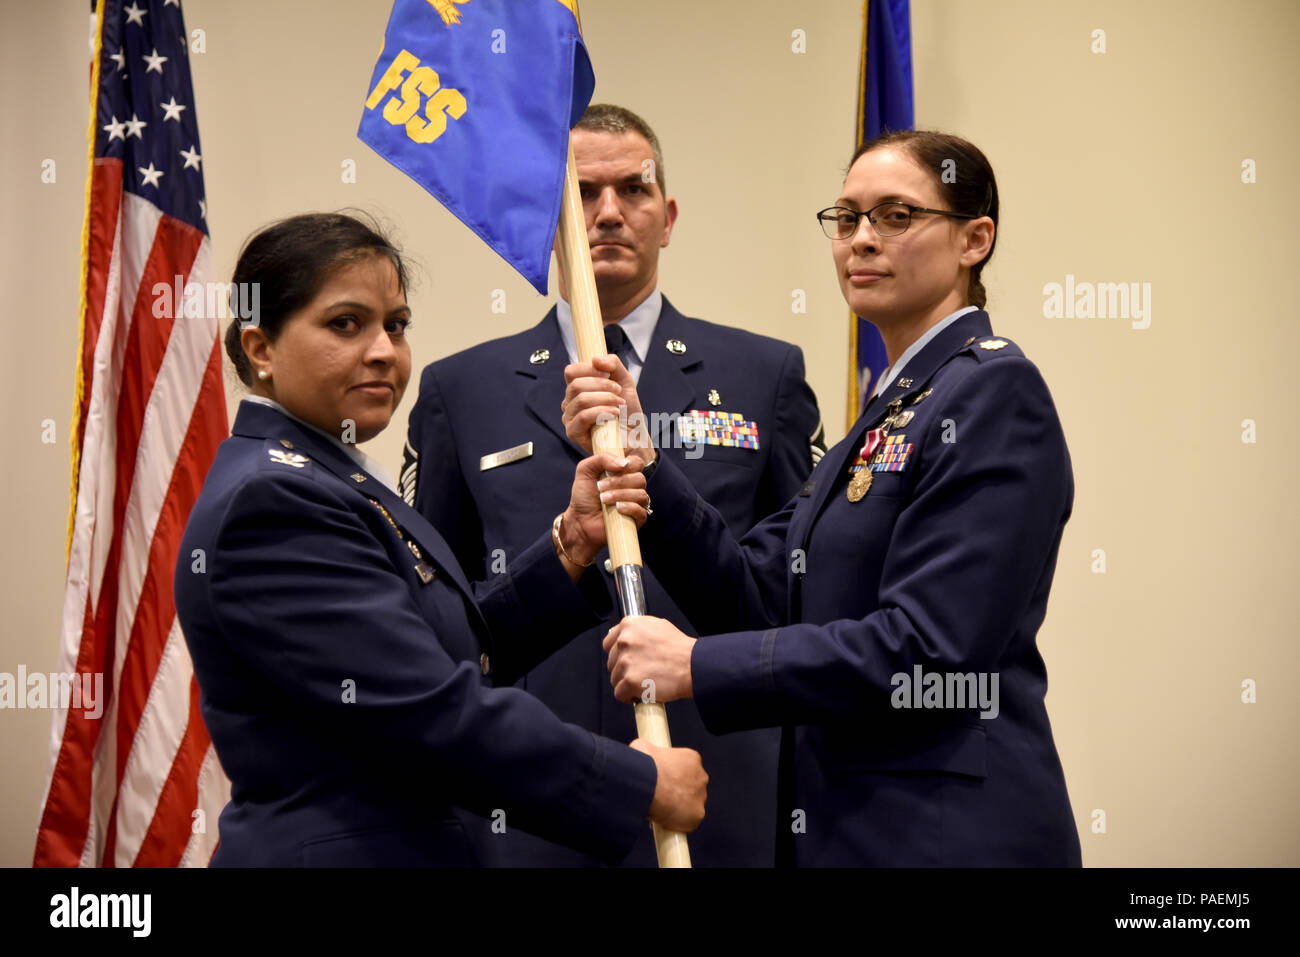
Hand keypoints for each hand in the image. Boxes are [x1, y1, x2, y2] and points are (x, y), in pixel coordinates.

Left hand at [556, 452, 647, 571]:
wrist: (580, 520)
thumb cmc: (584, 496)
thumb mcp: (585, 470)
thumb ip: (602, 458)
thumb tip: (624, 463)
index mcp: (624, 473)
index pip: (638, 463)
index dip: (629, 465)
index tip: (611, 470)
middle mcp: (632, 487)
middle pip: (640, 479)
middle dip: (618, 482)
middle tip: (600, 487)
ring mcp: (636, 504)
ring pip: (641, 494)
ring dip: (620, 495)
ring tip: (604, 499)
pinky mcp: (636, 520)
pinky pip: (641, 511)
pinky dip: (629, 507)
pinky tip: (617, 508)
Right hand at [562, 356, 655, 468]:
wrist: (635, 437)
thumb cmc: (627, 411)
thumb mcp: (624, 381)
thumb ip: (613, 364)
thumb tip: (595, 359)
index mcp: (577, 389)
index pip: (571, 371)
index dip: (589, 369)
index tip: (608, 374)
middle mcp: (569, 403)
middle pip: (576, 384)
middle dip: (601, 385)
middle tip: (618, 391)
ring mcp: (569, 419)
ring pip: (580, 399)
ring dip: (605, 398)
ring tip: (619, 403)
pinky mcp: (574, 433)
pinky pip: (583, 416)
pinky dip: (602, 411)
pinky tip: (614, 413)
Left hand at [603, 616, 694, 703]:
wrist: (693, 666)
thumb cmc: (681, 649)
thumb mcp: (658, 626)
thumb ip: (638, 631)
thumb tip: (627, 637)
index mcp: (630, 626)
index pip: (609, 643)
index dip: (618, 654)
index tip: (625, 660)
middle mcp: (625, 641)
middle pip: (611, 662)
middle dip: (624, 670)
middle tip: (641, 672)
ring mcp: (626, 661)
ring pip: (615, 679)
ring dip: (626, 683)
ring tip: (644, 682)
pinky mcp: (629, 681)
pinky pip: (619, 693)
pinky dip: (629, 696)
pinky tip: (641, 692)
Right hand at [631, 738, 706, 833]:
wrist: (648, 784)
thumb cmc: (644, 765)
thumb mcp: (643, 748)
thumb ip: (649, 750)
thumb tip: (642, 751)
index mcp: (691, 758)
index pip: (685, 768)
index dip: (672, 776)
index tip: (661, 782)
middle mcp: (701, 776)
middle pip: (691, 787)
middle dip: (678, 792)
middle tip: (660, 797)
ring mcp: (701, 796)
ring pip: (691, 804)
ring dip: (678, 807)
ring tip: (659, 809)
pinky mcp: (697, 815)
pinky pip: (688, 820)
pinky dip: (678, 822)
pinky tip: (664, 820)